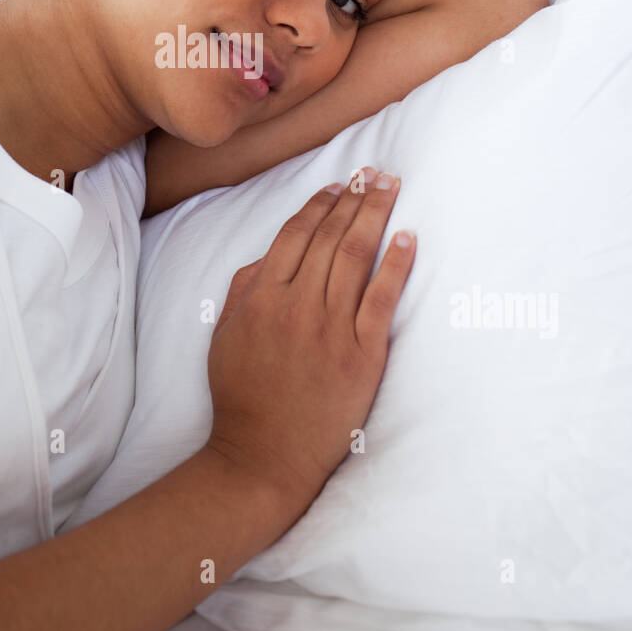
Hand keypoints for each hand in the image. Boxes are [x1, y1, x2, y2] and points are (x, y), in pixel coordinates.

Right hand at [205, 169, 414, 509]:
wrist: (263, 456)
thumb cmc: (241, 397)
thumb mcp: (224, 336)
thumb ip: (243, 290)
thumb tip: (268, 256)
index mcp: (262, 296)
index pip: (295, 234)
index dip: (319, 205)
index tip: (338, 186)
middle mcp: (297, 304)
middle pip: (330, 237)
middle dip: (354, 198)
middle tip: (373, 173)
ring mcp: (332, 328)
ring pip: (357, 256)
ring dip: (375, 215)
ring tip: (390, 188)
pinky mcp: (362, 354)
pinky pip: (382, 298)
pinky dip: (396, 264)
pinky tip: (407, 238)